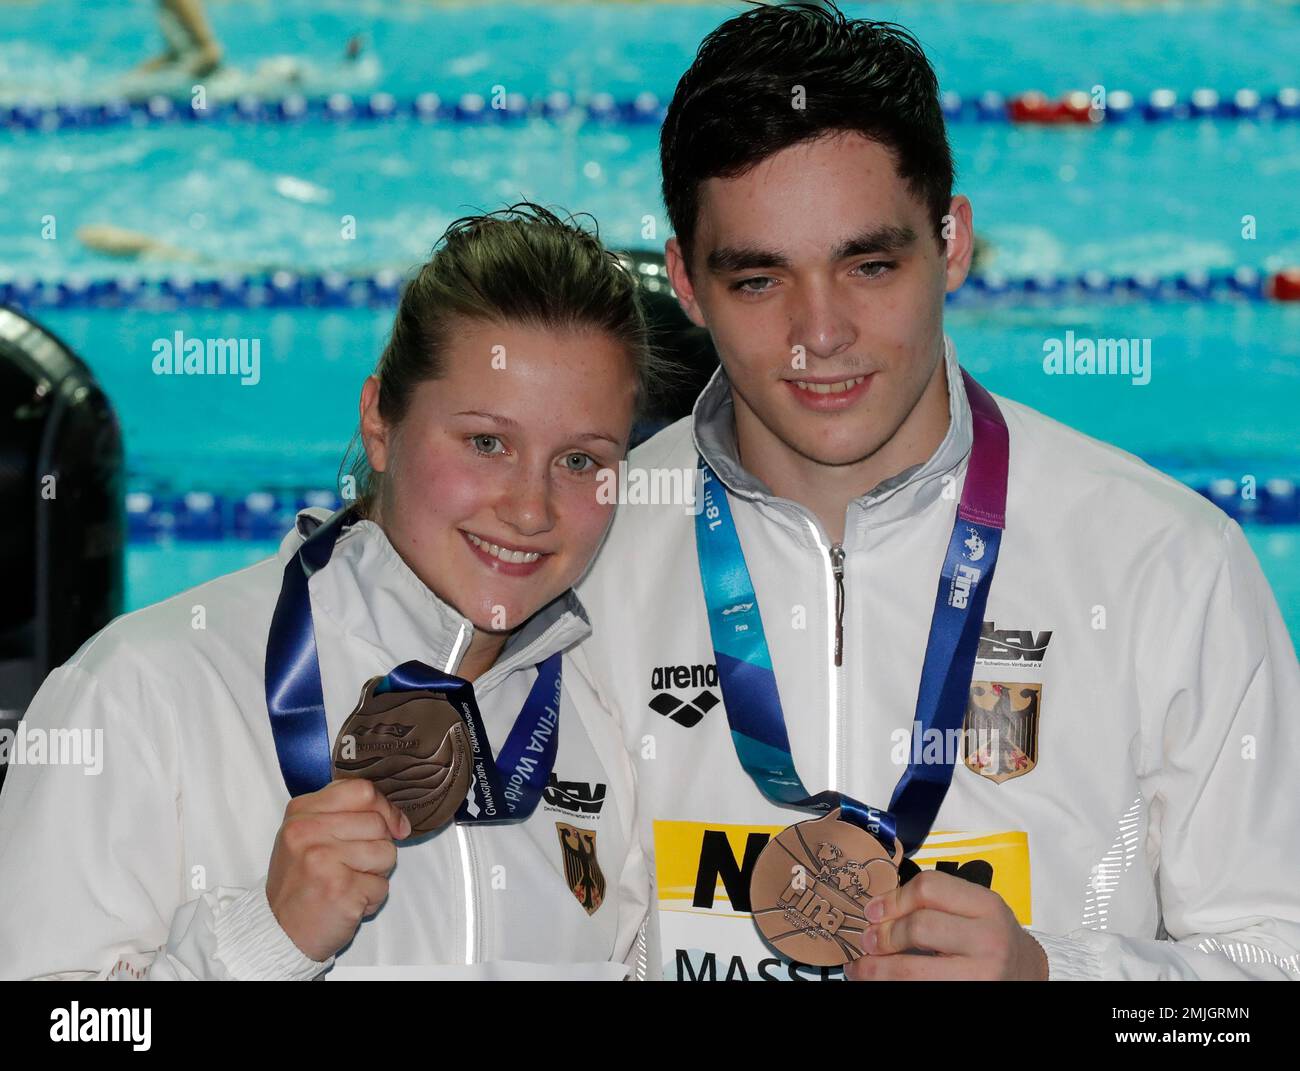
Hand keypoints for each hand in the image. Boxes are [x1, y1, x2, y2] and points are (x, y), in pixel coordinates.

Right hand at [266, 778, 411, 962]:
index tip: (393, 826)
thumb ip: (346, 815)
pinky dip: (371, 899)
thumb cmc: (301, 884)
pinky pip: (382, 886)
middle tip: (352, 867)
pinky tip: (347, 902)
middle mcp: (308, 831)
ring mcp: (322, 859)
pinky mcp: (339, 889)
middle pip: (378, 823)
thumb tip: (398, 821)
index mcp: (301, 812)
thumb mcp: (308, 836)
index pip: (362, 790)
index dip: (385, 808)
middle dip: (379, 847)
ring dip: (377, 874)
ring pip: (386, 852)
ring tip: (348, 884)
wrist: (279, 932)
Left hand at [844, 869, 1047, 979]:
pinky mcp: (970, 995)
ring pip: (913, 970)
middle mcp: (987, 939)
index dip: (892, 899)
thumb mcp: (975, 910)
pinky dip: (894, 986)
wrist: (1027, 974)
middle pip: (919, 927)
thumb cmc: (992, 938)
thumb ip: (937, 904)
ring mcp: (981, 974)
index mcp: (986, 905)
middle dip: (884, 935)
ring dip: (877, 970)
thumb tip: (877, 912)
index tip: (872, 911)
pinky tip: (881, 983)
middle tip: (867, 941)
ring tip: (860, 969)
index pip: (928, 889)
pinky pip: (920, 989)